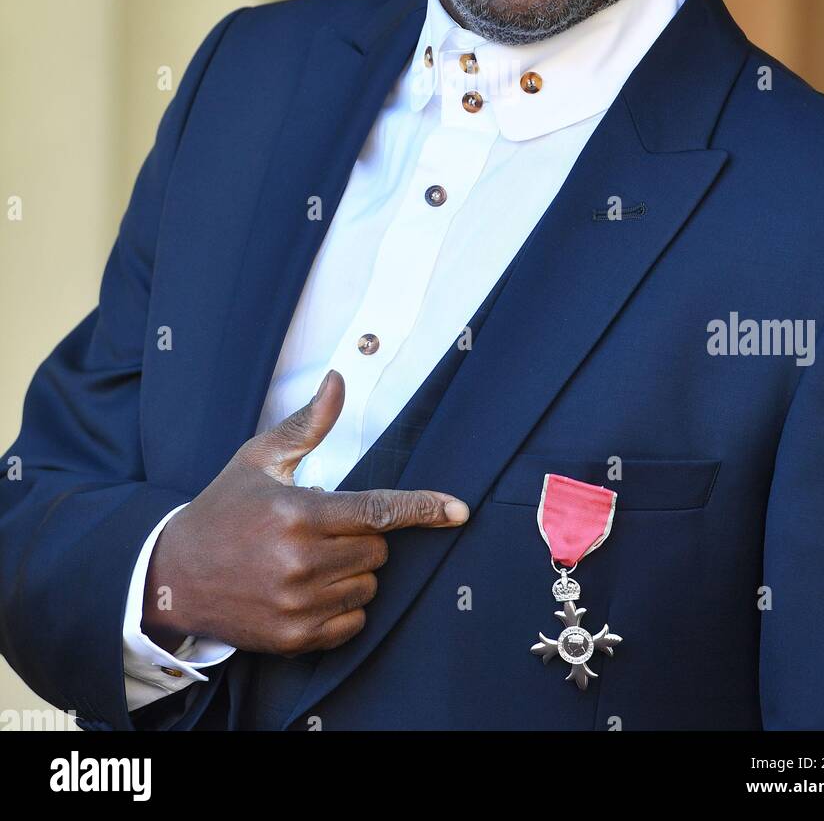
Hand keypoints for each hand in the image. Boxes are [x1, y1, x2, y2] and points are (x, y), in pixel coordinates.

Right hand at [141, 370, 468, 655]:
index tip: (458, 509)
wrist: (172, 578)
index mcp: (298, 513)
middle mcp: (301, 562)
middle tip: (322, 529)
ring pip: (368, 586)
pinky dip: (343, 606)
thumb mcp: (260, 459)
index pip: (378, 510)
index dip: (423, 508)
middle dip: (362, 535)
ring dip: (352, 570)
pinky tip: (309, 589)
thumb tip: (337, 379)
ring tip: (308, 559)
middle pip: (377, 549)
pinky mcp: (293, 637)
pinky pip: (352, 622)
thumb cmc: (223, 510)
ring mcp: (298, 604)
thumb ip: (307, 424)